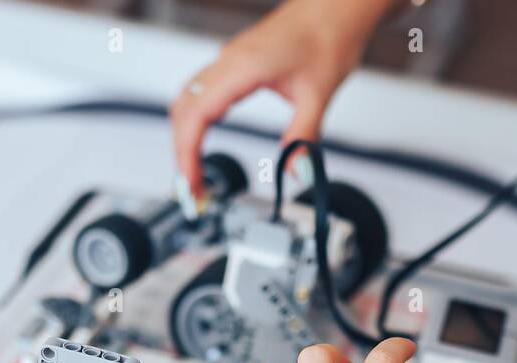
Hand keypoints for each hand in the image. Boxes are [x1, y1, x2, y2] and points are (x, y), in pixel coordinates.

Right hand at [170, 0, 389, 191]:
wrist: (335, 5)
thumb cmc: (327, 35)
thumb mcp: (319, 94)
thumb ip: (303, 136)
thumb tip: (296, 171)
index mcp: (241, 68)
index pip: (196, 116)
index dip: (187, 154)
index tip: (193, 183)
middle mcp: (228, 62)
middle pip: (182, 112)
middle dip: (181, 154)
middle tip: (194, 190)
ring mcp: (228, 60)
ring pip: (186, 100)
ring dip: (184, 137)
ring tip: (197, 172)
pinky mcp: (234, 62)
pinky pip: (199, 92)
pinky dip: (194, 121)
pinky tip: (204, 139)